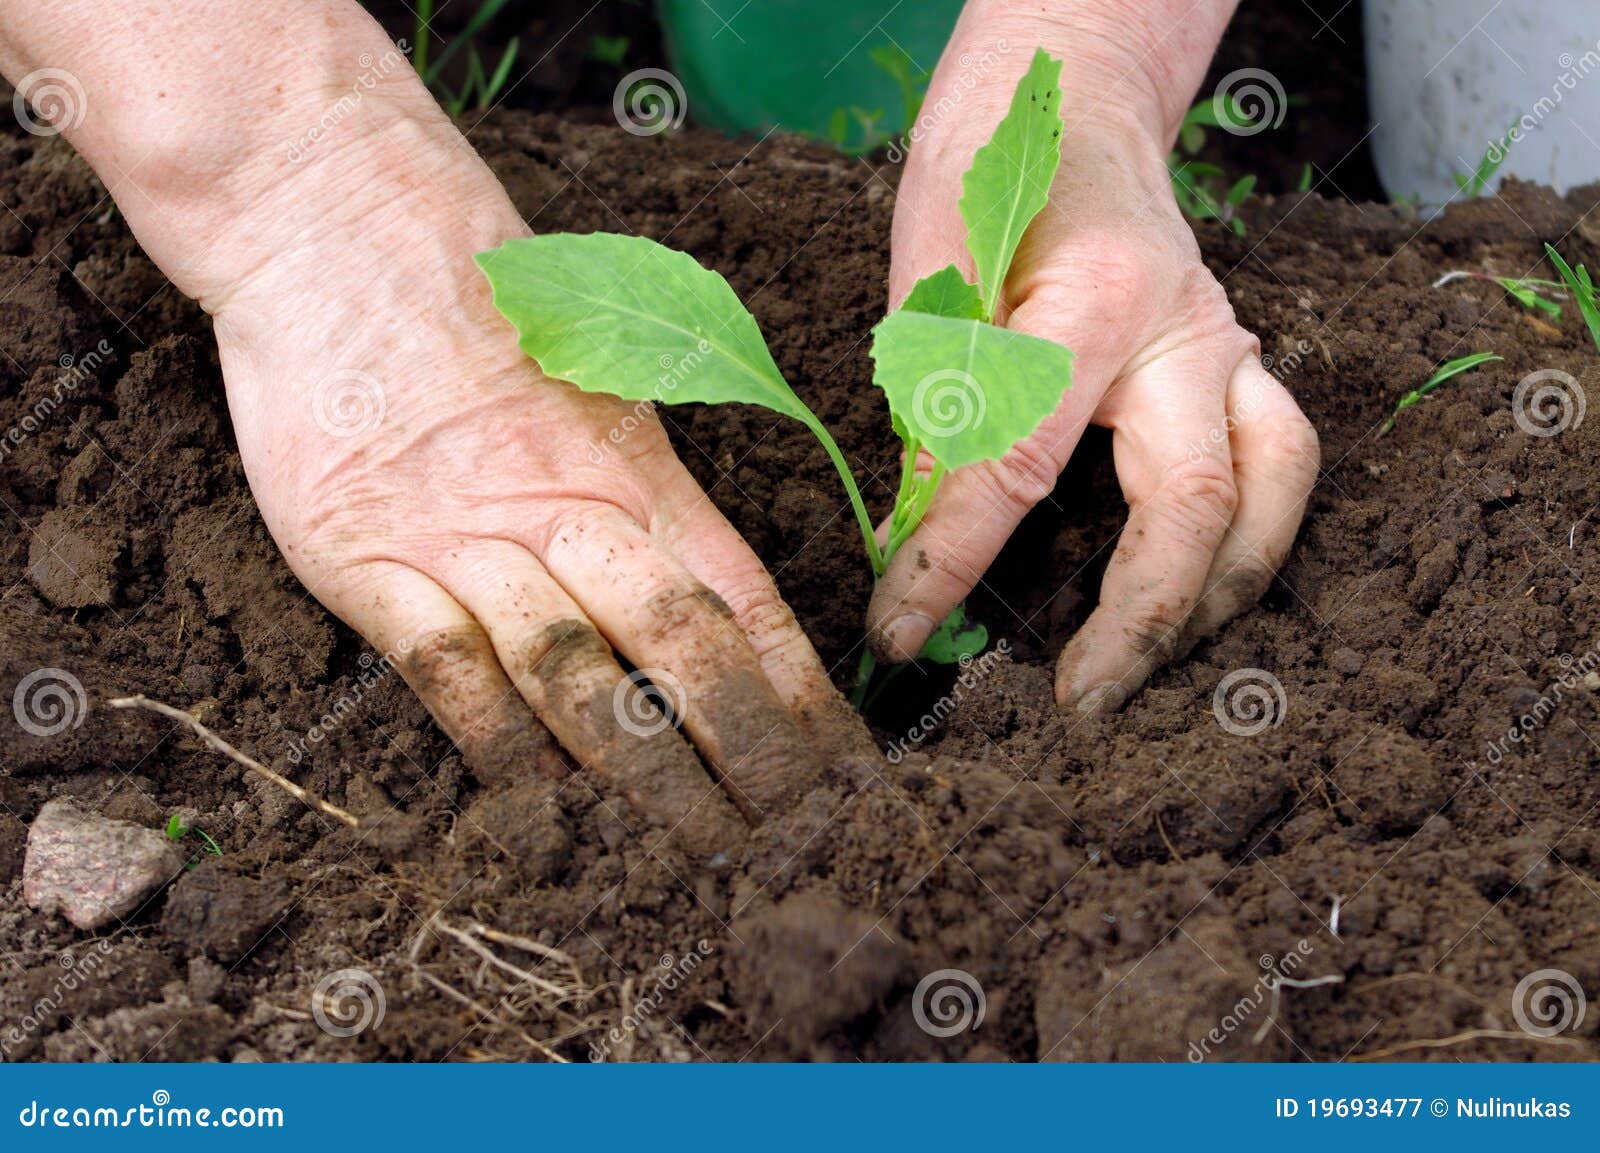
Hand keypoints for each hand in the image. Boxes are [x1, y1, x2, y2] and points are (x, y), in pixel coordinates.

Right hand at [0, 1, 867, 861]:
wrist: (340, 231)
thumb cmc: (481, 311)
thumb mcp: (596, 392)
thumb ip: (645, 496)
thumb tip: (713, 606)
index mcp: (638, 471)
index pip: (745, 600)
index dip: (801, 691)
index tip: (843, 767)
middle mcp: (567, 509)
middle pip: (679, 648)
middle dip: (745, 750)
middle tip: (794, 836)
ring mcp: (466, 537)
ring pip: (576, 675)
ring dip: (643, 773)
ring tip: (699, 850)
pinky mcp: (365, 558)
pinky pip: (447, 671)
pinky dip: (496, 746)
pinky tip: (542, 810)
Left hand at [867, 2, 1318, 711]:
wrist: (1074, 96)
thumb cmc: (991, 165)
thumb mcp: (931, 268)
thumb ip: (936, 397)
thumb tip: (916, 538)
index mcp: (1095, 298)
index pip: (1018, 464)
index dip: (952, 563)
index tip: (898, 635)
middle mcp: (1187, 328)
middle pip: (1195, 506)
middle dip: (1139, 623)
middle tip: (1078, 704)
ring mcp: (1228, 344)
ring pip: (1273, 493)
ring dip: (1222, 595)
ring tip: (1151, 670)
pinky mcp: (1236, 364)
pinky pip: (1275, 466)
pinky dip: (1246, 543)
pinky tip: (1194, 596)